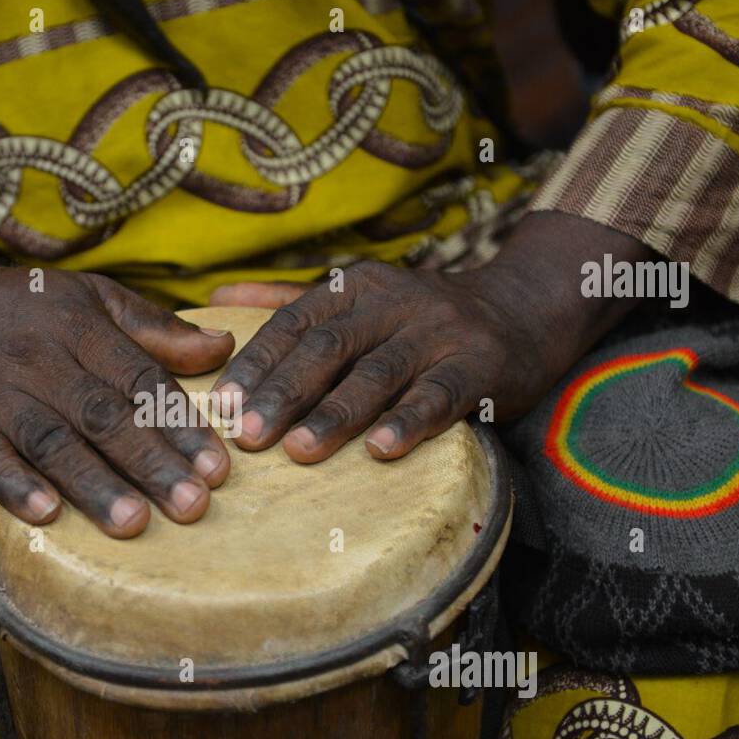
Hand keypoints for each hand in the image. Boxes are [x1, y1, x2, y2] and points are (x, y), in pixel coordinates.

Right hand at [0, 204, 233, 537]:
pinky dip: (15, 485)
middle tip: (194, 506)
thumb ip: (155, 328)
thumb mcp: (89, 298)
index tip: (218, 467)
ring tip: (134, 522)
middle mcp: (42, 362)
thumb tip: (224, 346)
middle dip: (150, 463)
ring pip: (52, 442)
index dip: (180, 425)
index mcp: (81, 330)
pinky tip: (45, 514)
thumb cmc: (20, 307)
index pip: (141, 381)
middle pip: (103, 418)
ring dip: (94, 484)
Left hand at [208, 212, 649, 462]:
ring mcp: (439, 331)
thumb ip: (291, 303)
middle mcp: (394, 301)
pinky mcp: (480, 364)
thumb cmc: (420, 321)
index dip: (257, 363)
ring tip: (299, 451)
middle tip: (247, 436)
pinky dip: (409, 420)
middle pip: (330, 347)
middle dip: (285, 393)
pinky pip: (440, 395)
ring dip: (337, 414)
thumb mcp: (359, 300)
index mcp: (356, 287)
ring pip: (379, 372)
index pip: (295, 322)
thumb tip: (216, 295)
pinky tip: (381, 450)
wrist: (522, 311)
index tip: (221, 405)